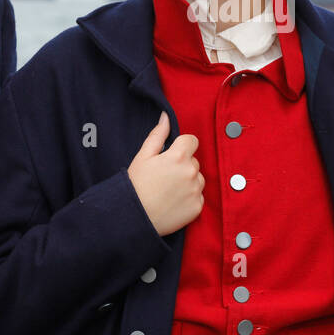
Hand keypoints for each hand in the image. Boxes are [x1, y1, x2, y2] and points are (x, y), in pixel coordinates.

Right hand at [128, 112, 203, 235]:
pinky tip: (174, 202)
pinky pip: (199, 196)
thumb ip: (157, 135)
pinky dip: (190, 198)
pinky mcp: (198, 207)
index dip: (181, 147)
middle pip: (194, 161)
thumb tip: (166, 117)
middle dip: (183, 165)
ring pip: (198, 179)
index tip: (171, 156)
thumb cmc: (136, 185)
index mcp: (179, 156)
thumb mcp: (143, 156)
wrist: (135, 217)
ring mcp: (196, 190)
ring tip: (169, 190)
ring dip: (188, 181)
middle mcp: (191, 172)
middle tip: (165, 177)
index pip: (192, 141)